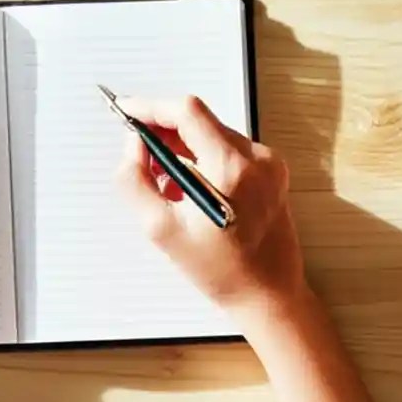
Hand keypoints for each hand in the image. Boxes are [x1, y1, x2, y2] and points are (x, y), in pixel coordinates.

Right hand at [115, 96, 310, 320]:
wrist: (268, 294)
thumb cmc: (223, 271)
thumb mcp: (161, 230)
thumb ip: (134, 181)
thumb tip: (132, 147)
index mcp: (231, 169)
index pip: (187, 112)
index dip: (151, 107)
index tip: (129, 111)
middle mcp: (256, 159)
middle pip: (200, 120)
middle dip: (164, 132)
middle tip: (141, 155)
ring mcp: (269, 164)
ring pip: (213, 134)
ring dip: (183, 149)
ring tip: (168, 187)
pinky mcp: (273, 172)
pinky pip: (229, 150)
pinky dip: (204, 160)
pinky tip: (192, 191)